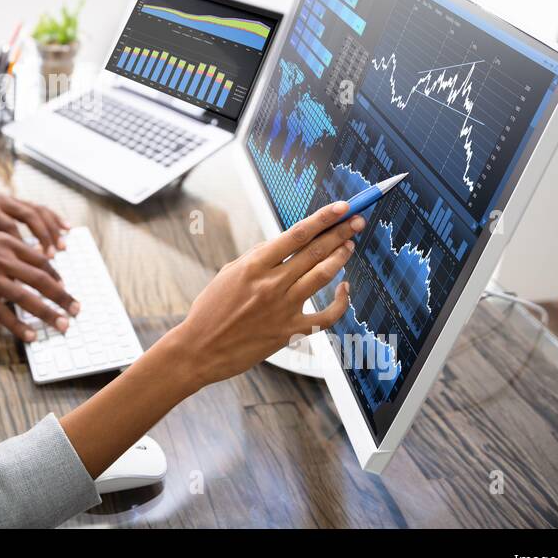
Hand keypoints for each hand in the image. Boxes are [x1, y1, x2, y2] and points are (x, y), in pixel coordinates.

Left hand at [0, 169, 68, 256]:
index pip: (7, 226)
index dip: (19, 245)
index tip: (27, 265)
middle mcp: (2, 201)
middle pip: (28, 216)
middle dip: (43, 236)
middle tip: (52, 258)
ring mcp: (14, 199)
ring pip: (37, 211)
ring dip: (52, 229)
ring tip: (62, 248)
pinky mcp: (20, 200)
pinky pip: (40, 207)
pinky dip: (55, 217)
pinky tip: (68, 229)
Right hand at [0, 229, 79, 340]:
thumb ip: (12, 248)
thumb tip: (36, 262)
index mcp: (8, 243)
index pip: (41, 261)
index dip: (56, 276)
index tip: (64, 286)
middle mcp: (3, 260)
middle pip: (42, 280)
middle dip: (63, 296)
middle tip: (76, 308)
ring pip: (28, 299)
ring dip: (49, 314)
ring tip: (63, 325)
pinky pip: (5, 315)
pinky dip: (19, 327)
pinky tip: (31, 336)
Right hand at [171, 200, 363, 386]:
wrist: (200, 349)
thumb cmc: (210, 310)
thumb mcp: (228, 274)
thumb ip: (257, 257)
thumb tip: (284, 243)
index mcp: (254, 266)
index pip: (297, 235)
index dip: (323, 219)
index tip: (341, 207)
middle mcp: (271, 284)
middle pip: (314, 252)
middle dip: (340, 232)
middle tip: (357, 220)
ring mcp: (283, 309)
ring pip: (323, 276)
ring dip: (340, 257)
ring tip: (350, 244)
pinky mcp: (290, 332)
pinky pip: (326, 316)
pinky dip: (341, 301)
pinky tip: (345, 288)